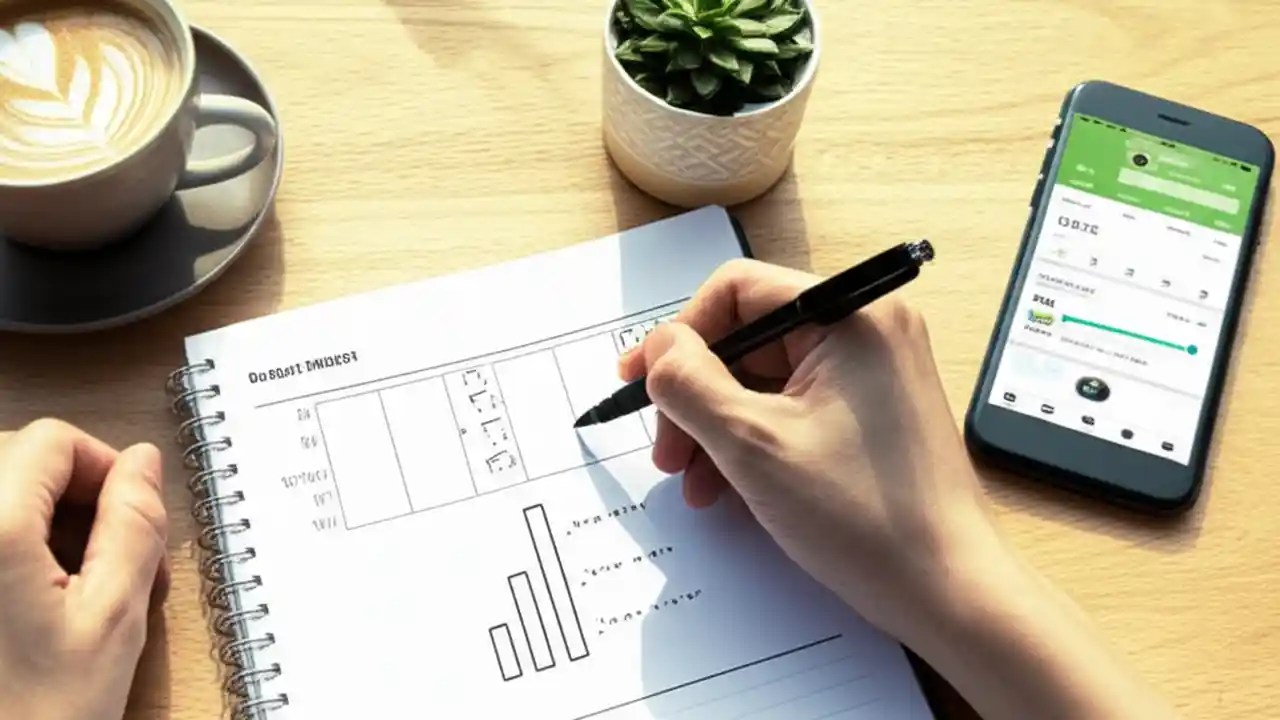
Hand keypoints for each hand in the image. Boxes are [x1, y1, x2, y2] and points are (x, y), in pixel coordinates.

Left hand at [0, 419, 168, 719]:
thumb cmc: (36, 717)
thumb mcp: (114, 620)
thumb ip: (135, 527)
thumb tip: (141, 463)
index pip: (51, 442)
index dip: (105, 468)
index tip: (133, 515)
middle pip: (17, 462)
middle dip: (75, 499)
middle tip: (116, 560)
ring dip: (44, 526)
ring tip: (81, 590)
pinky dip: (14, 550)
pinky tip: (36, 603)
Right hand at [620, 258, 996, 641]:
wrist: (949, 591)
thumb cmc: (871, 518)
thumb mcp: (753, 444)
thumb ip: (690, 385)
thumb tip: (659, 350)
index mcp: (853, 317)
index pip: (739, 290)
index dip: (680, 334)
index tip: (642, 378)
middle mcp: (868, 332)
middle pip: (749, 338)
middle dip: (697, 395)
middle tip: (669, 448)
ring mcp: (873, 374)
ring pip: (765, 380)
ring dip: (717, 426)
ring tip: (695, 480)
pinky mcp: (871, 414)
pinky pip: (793, 409)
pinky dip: (753, 441)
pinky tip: (729, 486)